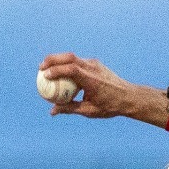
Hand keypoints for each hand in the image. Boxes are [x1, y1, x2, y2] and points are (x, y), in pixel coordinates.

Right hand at [38, 53, 165, 120]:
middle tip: (40, 68)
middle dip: (52, 60)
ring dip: (59, 60)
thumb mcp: (89, 110)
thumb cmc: (110, 106)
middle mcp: (93, 68)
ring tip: (47, 67)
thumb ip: (69, 109)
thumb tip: (52, 111)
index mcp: (91, 80)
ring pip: (73, 57)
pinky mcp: (95, 63)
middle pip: (69, 57)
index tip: (44, 75)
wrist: (128, 97)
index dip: (56, 70)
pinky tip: (60, 71)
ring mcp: (94, 64)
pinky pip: (78, 61)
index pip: (71, 70)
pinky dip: (67, 64)